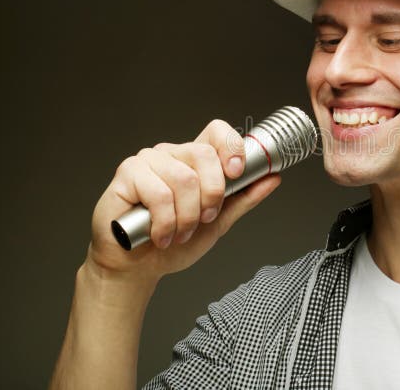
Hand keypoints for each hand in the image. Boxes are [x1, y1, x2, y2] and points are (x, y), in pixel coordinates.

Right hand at [86, 119, 280, 283]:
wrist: (138, 267)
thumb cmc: (174, 242)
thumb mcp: (219, 222)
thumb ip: (243, 198)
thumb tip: (273, 178)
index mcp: (195, 160)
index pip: (217, 131)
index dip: (232, 146)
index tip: (237, 173)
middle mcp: (172, 154)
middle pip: (205, 155)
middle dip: (212, 196)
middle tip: (204, 220)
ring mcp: (148, 161)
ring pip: (185, 179)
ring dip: (187, 217)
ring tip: (179, 233)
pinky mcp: (127, 174)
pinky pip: (159, 193)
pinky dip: (166, 222)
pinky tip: (160, 235)